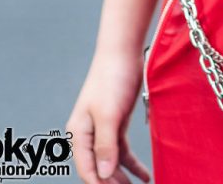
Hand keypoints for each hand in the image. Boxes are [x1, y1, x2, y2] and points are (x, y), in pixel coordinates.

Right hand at [67, 49, 150, 183]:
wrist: (123, 51)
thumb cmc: (111, 78)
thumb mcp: (108, 114)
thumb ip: (105, 145)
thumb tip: (103, 174)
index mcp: (79, 133)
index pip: (87, 168)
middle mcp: (88, 134)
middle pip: (99, 168)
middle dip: (112, 183)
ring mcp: (103, 129)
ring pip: (111, 161)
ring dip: (123, 177)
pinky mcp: (116, 123)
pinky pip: (122, 150)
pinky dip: (132, 163)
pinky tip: (144, 175)